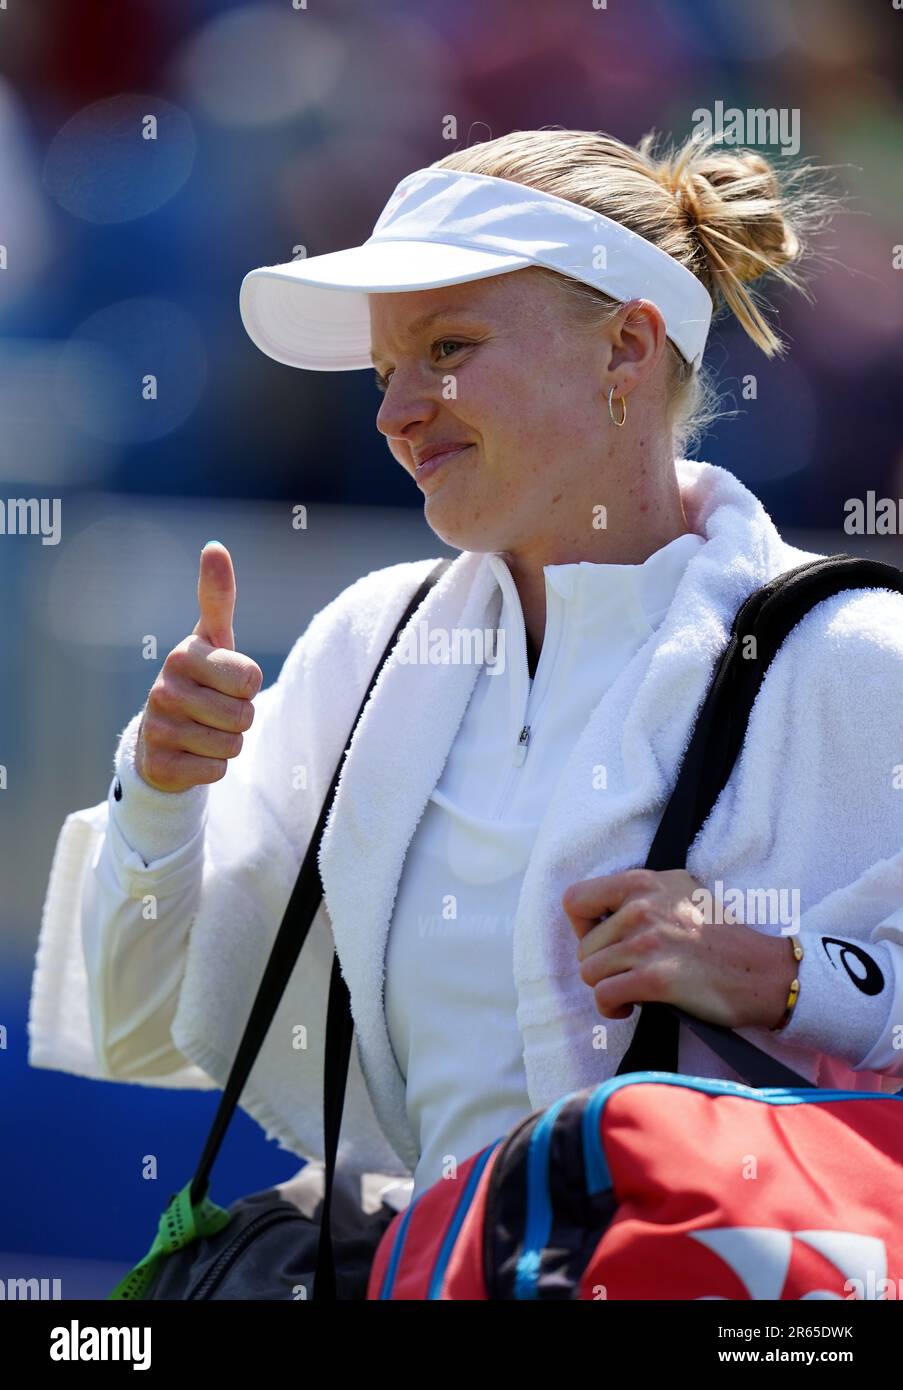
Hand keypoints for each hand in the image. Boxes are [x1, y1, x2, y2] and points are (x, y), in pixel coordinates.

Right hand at [135, 542, 263, 791]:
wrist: (160, 736)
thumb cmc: (199, 680)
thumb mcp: (211, 640)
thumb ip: (217, 597)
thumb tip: (214, 546)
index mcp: (184, 654)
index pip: (250, 677)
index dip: (248, 684)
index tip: (225, 678)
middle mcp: (164, 687)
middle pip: (244, 715)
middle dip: (240, 718)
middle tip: (216, 710)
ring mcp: (158, 726)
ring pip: (232, 746)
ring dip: (228, 743)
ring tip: (204, 730)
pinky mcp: (159, 763)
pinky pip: (216, 772)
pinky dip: (212, 767)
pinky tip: (192, 754)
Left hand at [562, 867, 796, 1029]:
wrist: (762, 972)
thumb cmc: (720, 936)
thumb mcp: (680, 890)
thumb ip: (640, 893)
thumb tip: (599, 908)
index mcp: (644, 882)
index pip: (575, 899)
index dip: (582, 926)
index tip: (604, 941)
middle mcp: (642, 906)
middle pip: (583, 946)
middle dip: (602, 965)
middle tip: (629, 972)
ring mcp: (648, 942)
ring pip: (590, 972)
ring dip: (607, 988)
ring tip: (631, 990)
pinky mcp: (655, 979)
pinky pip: (604, 996)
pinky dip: (611, 1008)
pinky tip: (630, 1006)